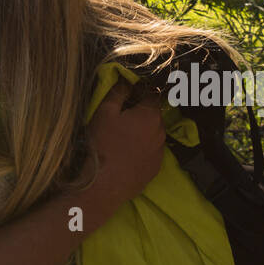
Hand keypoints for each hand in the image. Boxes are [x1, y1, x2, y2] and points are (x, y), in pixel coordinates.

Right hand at [85, 81, 165, 211]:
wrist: (103, 184)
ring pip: (153, 134)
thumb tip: (127, 79)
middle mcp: (161, 132)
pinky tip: (127, 153)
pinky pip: (151, 152)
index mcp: (150, 115)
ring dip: (142, 131)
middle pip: (154, 115)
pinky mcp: (155, 169)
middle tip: (122, 116)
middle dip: (141, 112)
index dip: (140, 91)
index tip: (129, 93)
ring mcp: (160, 153)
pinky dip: (143, 149)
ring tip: (123, 137)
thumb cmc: (102, 143)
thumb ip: (118, 92)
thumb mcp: (105, 112)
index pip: (152, 94)